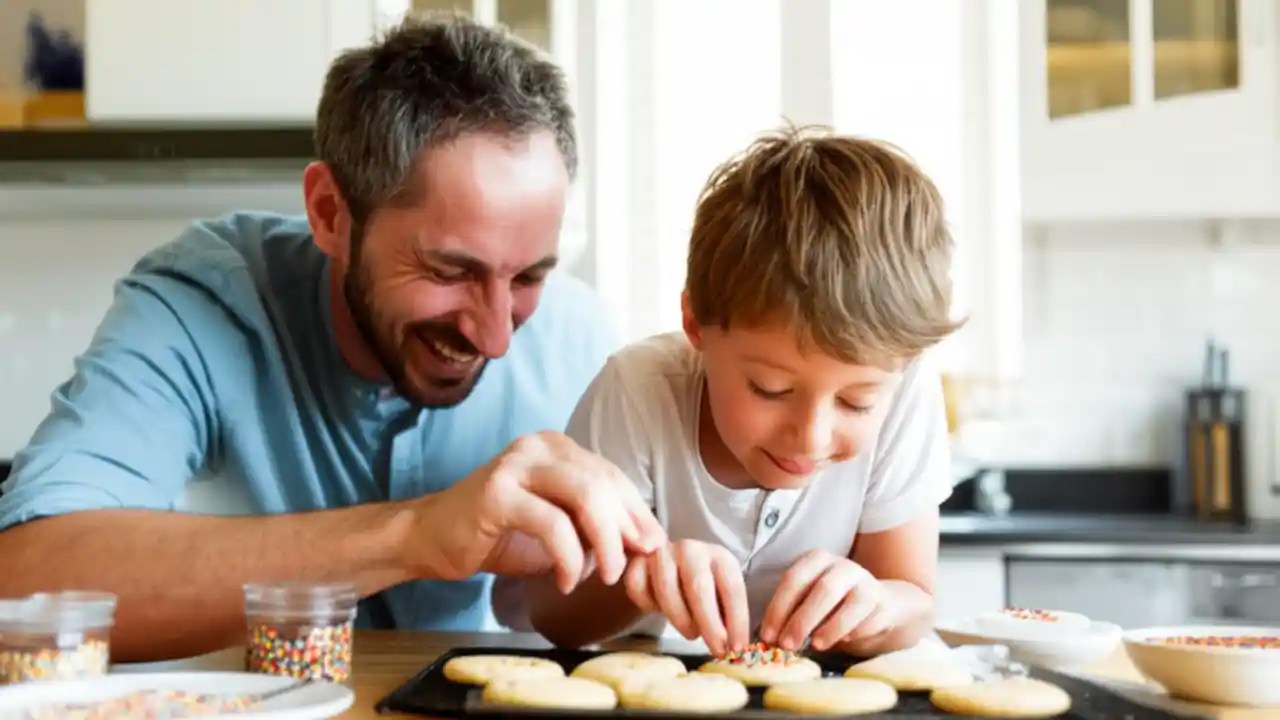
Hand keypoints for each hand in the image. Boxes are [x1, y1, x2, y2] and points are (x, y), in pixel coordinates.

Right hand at [414, 431, 665, 592]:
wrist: (432, 538)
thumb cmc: (499, 534)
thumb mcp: (558, 525)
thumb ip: (594, 524)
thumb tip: (647, 541)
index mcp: (557, 448)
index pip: (611, 474)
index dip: (637, 511)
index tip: (652, 546)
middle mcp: (539, 446)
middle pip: (603, 482)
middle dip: (626, 527)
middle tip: (631, 564)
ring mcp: (516, 466)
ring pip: (584, 496)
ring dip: (604, 542)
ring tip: (604, 575)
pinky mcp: (497, 494)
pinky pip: (551, 523)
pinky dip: (568, 557)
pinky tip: (566, 581)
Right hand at [621, 539, 748, 656]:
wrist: (663, 571)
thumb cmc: (698, 591)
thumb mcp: (719, 598)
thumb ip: (728, 619)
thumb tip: (737, 650)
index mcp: (720, 556)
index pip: (732, 588)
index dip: (736, 621)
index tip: (737, 648)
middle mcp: (691, 550)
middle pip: (699, 587)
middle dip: (710, 624)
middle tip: (717, 650)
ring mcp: (662, 554)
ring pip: (667, 590)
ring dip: (681, 619)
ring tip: (691, 633)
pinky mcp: (636, 562)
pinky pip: (639, 589)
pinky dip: (648, 606)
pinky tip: (659, 611)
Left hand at [759, 549, 891, 651]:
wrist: (875, 604)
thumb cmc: (830, 604)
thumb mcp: (807, 600)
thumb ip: (790, 613)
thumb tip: (770, 639)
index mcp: (817, 559)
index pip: (794, 579)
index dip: (778, 608)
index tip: (768, 635)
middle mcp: (843, 566)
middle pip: (823, 590)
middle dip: (802, 620)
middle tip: (787, 645)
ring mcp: (867, 583)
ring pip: (852, 604)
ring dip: (831, 628)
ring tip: (816, 646)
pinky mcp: (884, 603)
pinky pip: (870, 620)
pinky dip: (855, 633)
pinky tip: (844, 641)